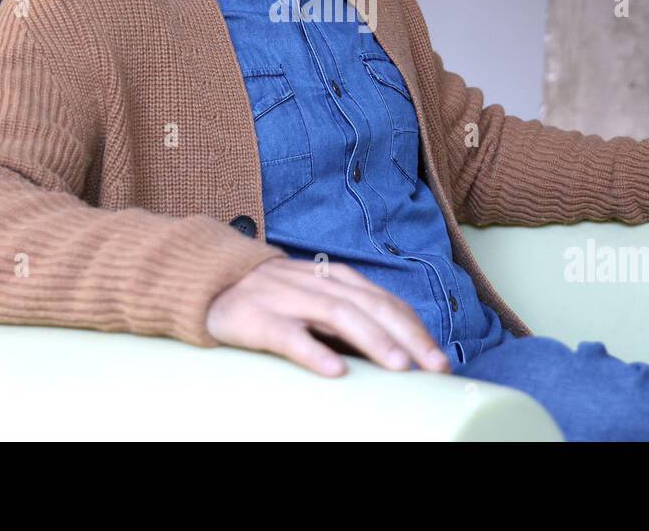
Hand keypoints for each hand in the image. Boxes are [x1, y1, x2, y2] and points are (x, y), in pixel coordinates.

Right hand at [206, 257, 452, 377]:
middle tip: (433, 366)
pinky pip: (288, 335)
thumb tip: (396, 351)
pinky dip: (313, 351)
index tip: (439, 358)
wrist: (208, 282)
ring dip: (372, 340)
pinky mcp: (257, 318)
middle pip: (370, 306)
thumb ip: (349, 317)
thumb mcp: (315, 299)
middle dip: (407, 336)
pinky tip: (333, 371)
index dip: (415, 328)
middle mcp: (316, 283)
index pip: (384, 301)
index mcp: (334, 278)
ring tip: (398, 366)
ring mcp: (287, 298)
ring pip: (338, 315)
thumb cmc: (272, 298)